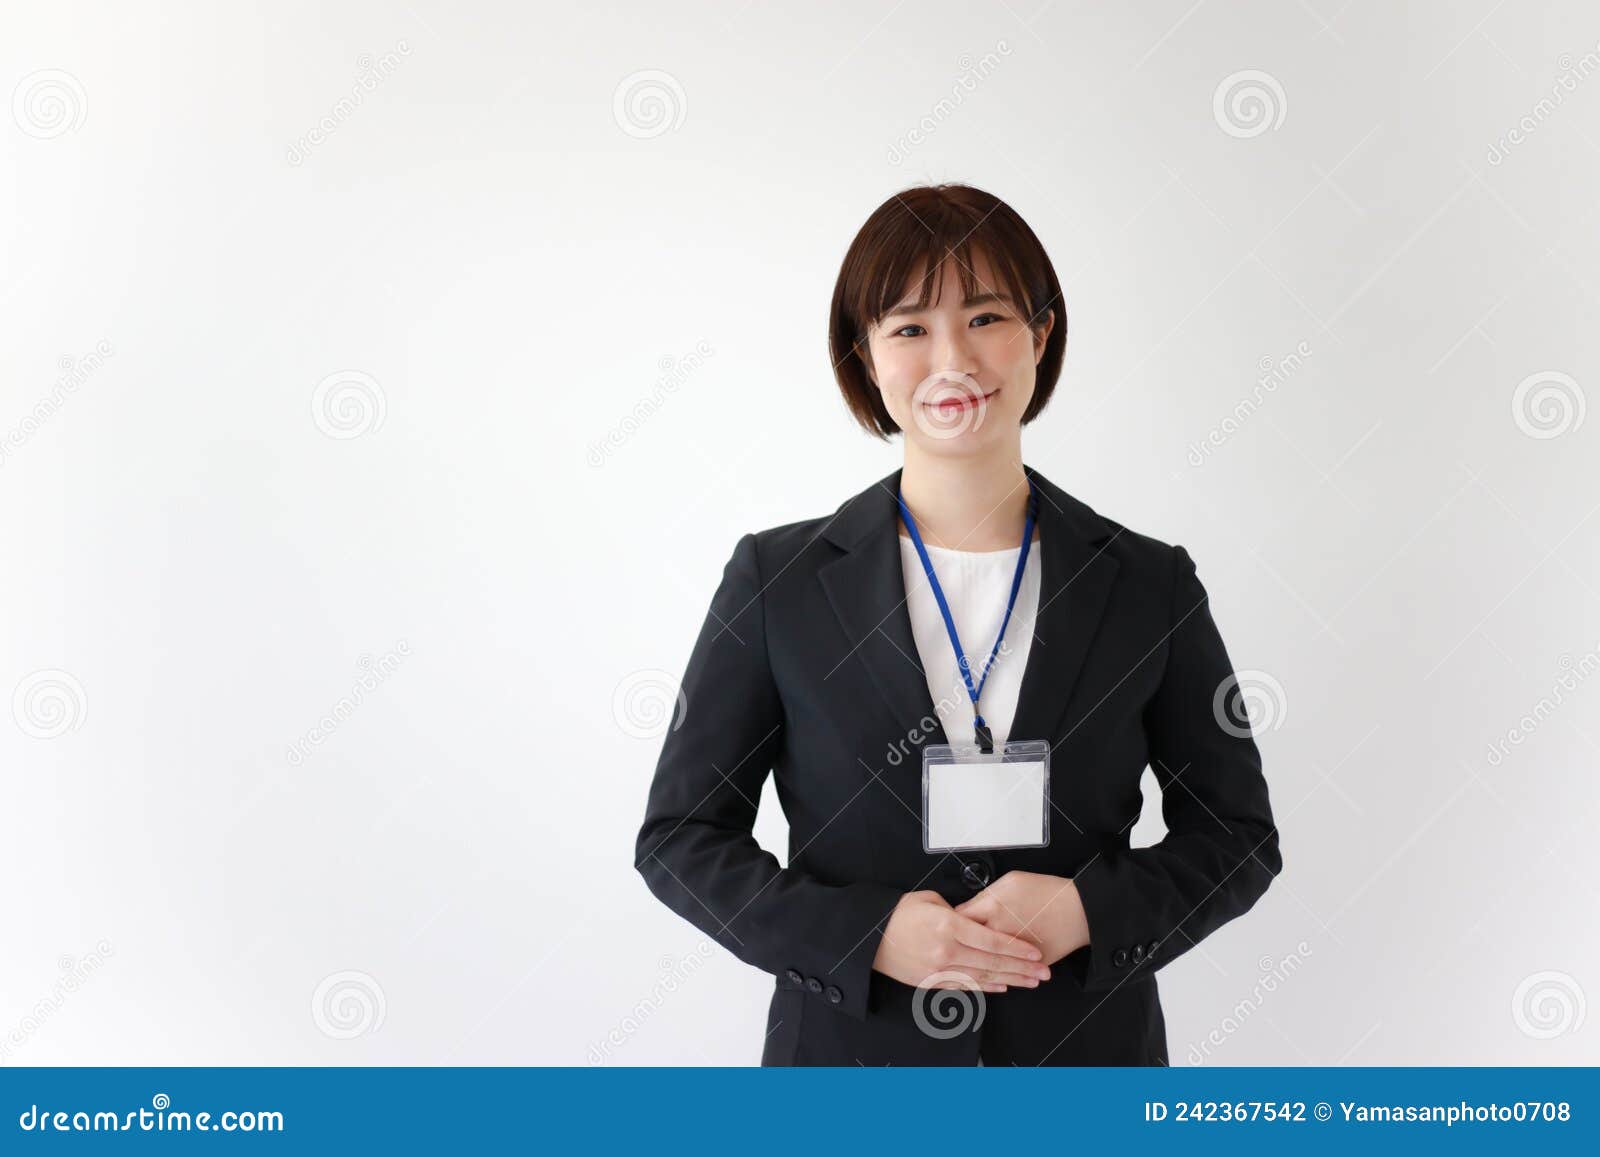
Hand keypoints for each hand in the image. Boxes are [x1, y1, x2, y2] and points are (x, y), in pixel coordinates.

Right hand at [872, 889, 1051, 992]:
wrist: (870, 936)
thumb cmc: (898, 914)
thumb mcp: (930, 900)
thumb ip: (957, 911)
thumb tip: (975, 918)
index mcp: (949, 926)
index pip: (992, 939)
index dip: (1017, 947)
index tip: (1036, 952)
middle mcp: (947, 951)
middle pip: (993, 961)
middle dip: (1022, 968)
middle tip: (1043, 972)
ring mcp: (939, 969)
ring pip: (982, 977)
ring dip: (1009, 981)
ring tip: (1030, 982)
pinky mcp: (931, 982)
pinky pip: (964, 986)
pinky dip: (985, 988)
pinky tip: (1001, 987)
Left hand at [955, 871, 1089, 966]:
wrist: (1078, 909)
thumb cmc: (1047, 892)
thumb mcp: (1010, 881)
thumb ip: (984, 896)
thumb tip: (968, 908)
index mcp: (992, 909)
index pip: (957, 920)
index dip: (949, 923)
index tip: (947, 926)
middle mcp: (1000, 933)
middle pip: (966, 945)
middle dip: (956, 948)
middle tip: (950, 947)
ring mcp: (1014, 953)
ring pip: (984, 965)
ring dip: (971, 967)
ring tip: (961, 967)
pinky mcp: (1026, 966)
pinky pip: (1006, 974)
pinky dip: (996, 976)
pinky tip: (986, 978)